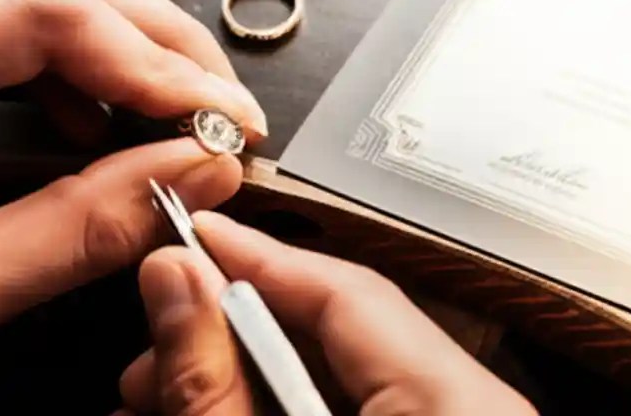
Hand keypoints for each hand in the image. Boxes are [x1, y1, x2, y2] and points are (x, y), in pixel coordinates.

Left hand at [0, 0, 266, 409]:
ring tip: (167, 101)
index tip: (229, 124)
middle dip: (153, 35)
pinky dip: (61, 41)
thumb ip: (81, 229)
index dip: (164, 65)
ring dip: (112, 25)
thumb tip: (196, 174)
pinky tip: (88, 105)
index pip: (55, 10)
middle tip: (215, 111)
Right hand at [118, 212, 536, 415]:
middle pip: (341, 332)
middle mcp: (476, 411)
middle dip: (233, 334)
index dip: (255, 254)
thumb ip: (215, 383)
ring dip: (249, 382)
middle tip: (155, 352)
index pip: (346, 289)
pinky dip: (291, 407)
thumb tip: (175, 283)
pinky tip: (227, 414)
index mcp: (455, 408)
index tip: (189, 233)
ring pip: (344, 375)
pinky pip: (365, 408)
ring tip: (173, 399)